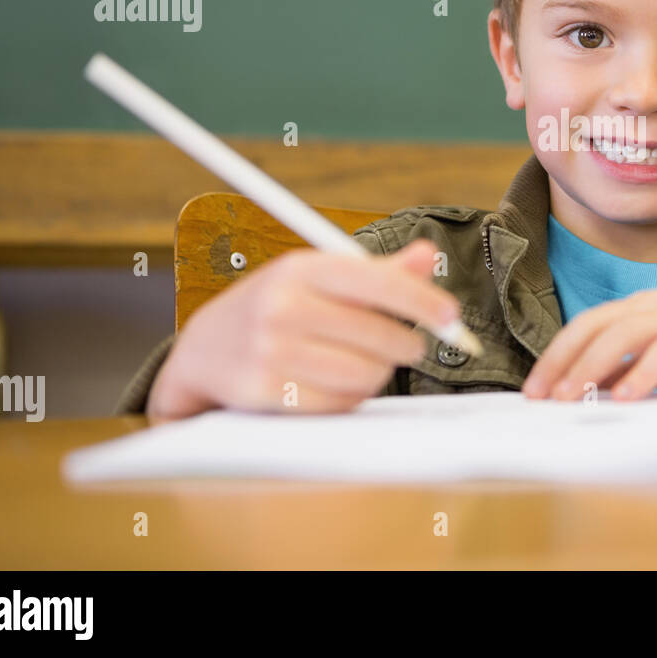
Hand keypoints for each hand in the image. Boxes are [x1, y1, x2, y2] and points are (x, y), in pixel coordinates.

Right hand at [148, 239, 458, 418]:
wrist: (205, 349)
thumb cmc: (278, 307)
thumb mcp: (319, 277)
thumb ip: (378, 272)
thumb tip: (429, 256)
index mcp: (302, 268)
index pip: (376, 282)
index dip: (421, 300)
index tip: (451, 316)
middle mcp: (283, 305)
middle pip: (380, 334)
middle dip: (404, 344)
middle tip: (405, 345)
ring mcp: (271, 350)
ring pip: (366, 373)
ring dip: (377, 373)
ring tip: (362, 361)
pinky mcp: (266, 391)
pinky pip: (340, 402)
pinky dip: (351, 396)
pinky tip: (335, 381)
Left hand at [521, 280, 656, 401]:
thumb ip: (641, 364)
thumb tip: (602, 390)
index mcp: (643, 305)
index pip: (587, 325)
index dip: (557, 354)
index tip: (535, 388)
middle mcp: (654, 303)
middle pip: (593, 328)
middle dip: (560, 362)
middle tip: (538, 397)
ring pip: (620, 336)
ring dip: (590, 368)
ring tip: (568, 399)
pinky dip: (641, 374)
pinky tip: (625, 397)